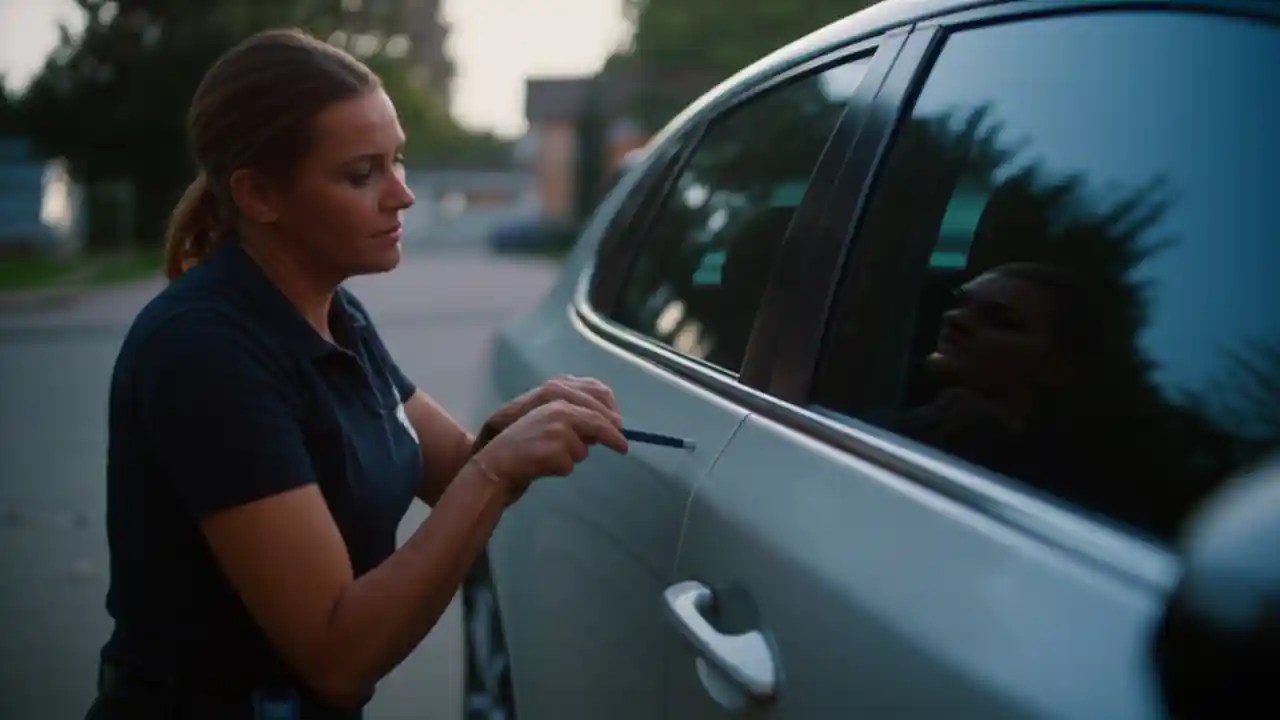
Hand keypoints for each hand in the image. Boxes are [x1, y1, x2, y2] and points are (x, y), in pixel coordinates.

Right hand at [473, 375, 621, 453]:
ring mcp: (558, 427)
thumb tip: (606, 426)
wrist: (495, 461)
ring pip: (583, 448)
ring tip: (547, 455)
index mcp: (555, 393)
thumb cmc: (522, 442)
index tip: (620, 425)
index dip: (610, 412)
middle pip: (599, 422)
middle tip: (623, 447)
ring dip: (573, 455)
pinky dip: (560, 468)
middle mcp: (559, 406)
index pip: (595, 395)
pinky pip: (570, 464)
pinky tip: (542, 465)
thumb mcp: (546, 420)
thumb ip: (572, 417)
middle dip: (613, 436)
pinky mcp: (556, 448)